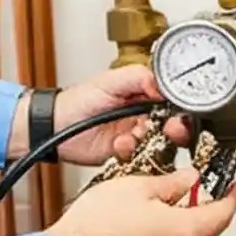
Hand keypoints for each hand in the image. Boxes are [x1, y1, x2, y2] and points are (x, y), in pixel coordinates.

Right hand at [46, 169, 235, 235]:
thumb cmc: (93, 230)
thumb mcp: (137, 188)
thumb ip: (172, 183)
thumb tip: (188, 180)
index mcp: (186, 233)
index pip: (224, 213)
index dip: (230, 196)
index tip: (232, 187)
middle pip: (203, 231)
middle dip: (197, 209)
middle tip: (185, 191)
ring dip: (175, 227)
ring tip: (149, 209)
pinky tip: (136, 231)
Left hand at [49, 65, 189, 165]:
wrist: (54, 127)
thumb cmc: (79, 100)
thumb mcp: (110, 80)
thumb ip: (138, 77)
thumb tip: (163, 84)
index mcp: (144, 96)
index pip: (173, 103)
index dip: (181, 110)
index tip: (181, 114)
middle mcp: (143, 117)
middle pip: (173, 127)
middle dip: (175, 130)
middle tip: (170, 129)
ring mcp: (135, 137)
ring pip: (158, 145)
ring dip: (148, 141)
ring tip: (132, 136)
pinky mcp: (125, 155)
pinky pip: (139, 158)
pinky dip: (130, 152)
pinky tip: (118, 145)